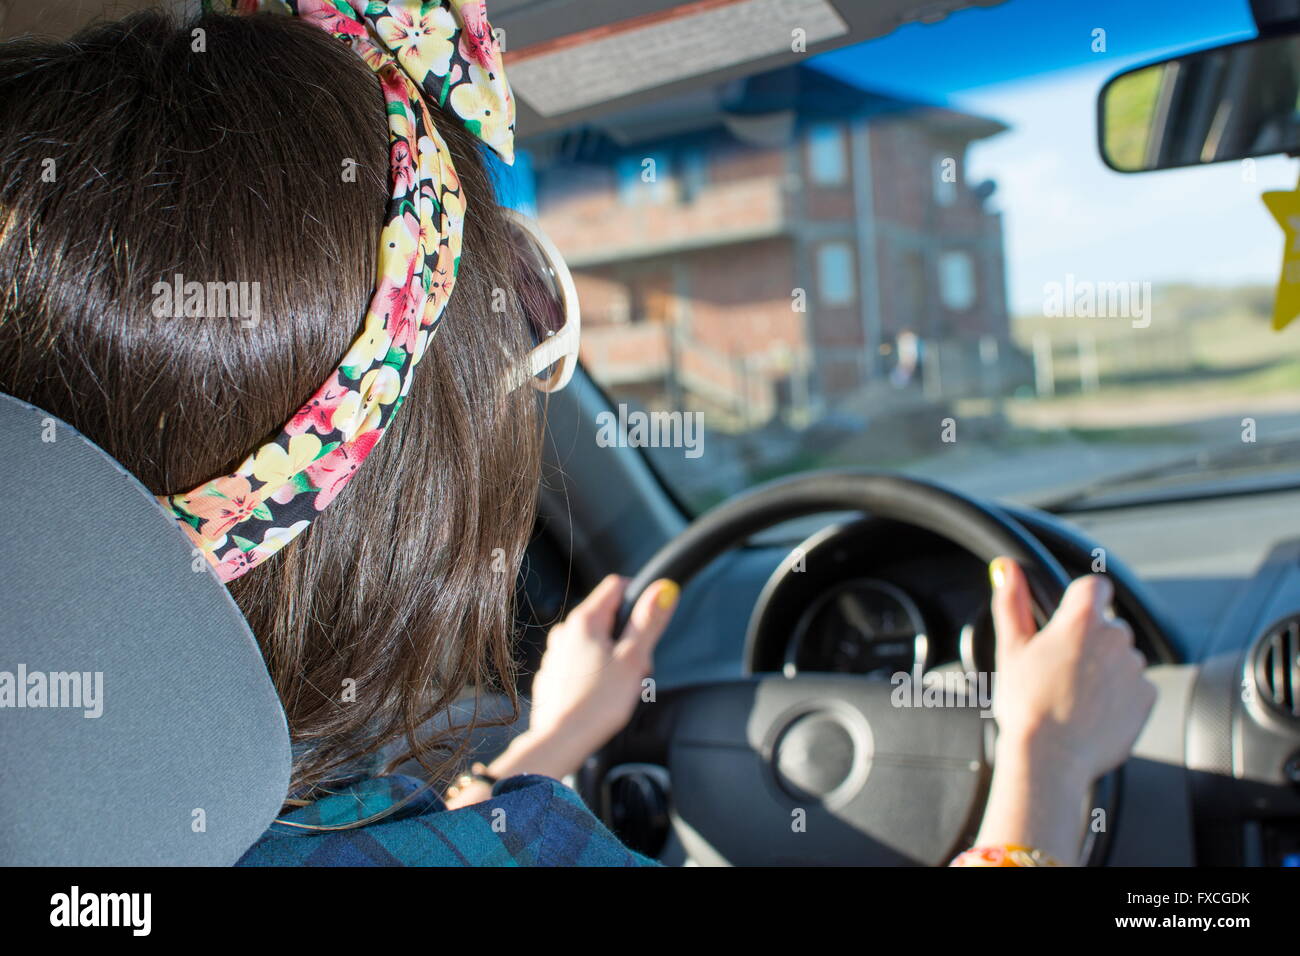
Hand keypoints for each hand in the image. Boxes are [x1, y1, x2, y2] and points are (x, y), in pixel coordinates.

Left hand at [504, 574, 677, 782]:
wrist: (561, 741)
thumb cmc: (597, 704)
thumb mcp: (633, 659)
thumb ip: (648, 622)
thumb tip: (663, 589)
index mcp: (585, 621)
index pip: (616, 586)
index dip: (638, 599)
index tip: (649, 623)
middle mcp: (565, 631)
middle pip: (608, 618)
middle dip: (629, 638)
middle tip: (638, 667)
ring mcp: (556, 654)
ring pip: (595, 642)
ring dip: (614, 657)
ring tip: (621, 686)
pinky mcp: (553, 675)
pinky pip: (581, 663)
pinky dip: (596, 673)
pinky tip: (602, 696)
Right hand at [989, 557, 1154, 786]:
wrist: (1051, 757)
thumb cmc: (1027, 704)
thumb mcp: (1011, 648)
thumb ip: (1012, 602)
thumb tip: (1006, 569)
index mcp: (1081, 620)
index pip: (1095, 586)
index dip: (1082, 599)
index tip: (1069, 618)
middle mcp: (1115, 637)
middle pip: (1108, 625)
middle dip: (1090, 641)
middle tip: (1062, 669)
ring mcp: (1135, 668)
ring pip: (1121, 657)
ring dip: (1105, 668)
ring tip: (1075, 695)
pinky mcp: (1147, 696)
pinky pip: (1135, 685)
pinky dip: (1120, 694)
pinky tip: (1093, 711)